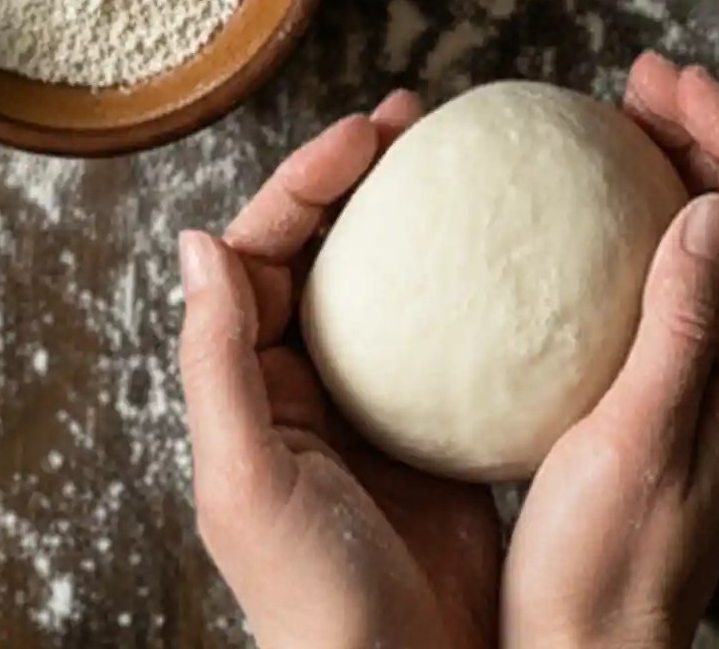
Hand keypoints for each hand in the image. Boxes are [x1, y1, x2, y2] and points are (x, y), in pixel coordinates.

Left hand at [178, 91, 500, 648]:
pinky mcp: (438, 424)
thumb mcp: (246, 480)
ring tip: (465, 163)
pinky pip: (454, 338)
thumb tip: (200, 243)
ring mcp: (377, 399)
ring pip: (394, 284)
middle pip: (330, 250)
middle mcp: (307, 381)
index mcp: (249, 383)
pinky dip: (478, 291)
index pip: (265, 254)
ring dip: (421, 220)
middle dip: (364, 179)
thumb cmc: (313, 597)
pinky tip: (518, 263)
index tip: (366, 135)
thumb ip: (218, 363)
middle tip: (417, 121)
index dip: (305, 183)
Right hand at [501, 52, 718, 647]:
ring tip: (621, 130)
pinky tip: (595, 229)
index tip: (671, 83)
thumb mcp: (639, 437)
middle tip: (639, 86)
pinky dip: (651, 233)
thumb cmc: (606, 564)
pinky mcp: (677, 399)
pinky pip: (683, 289)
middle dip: (714, 138)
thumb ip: (686, 324)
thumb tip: (716, 209)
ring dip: (686, 177)